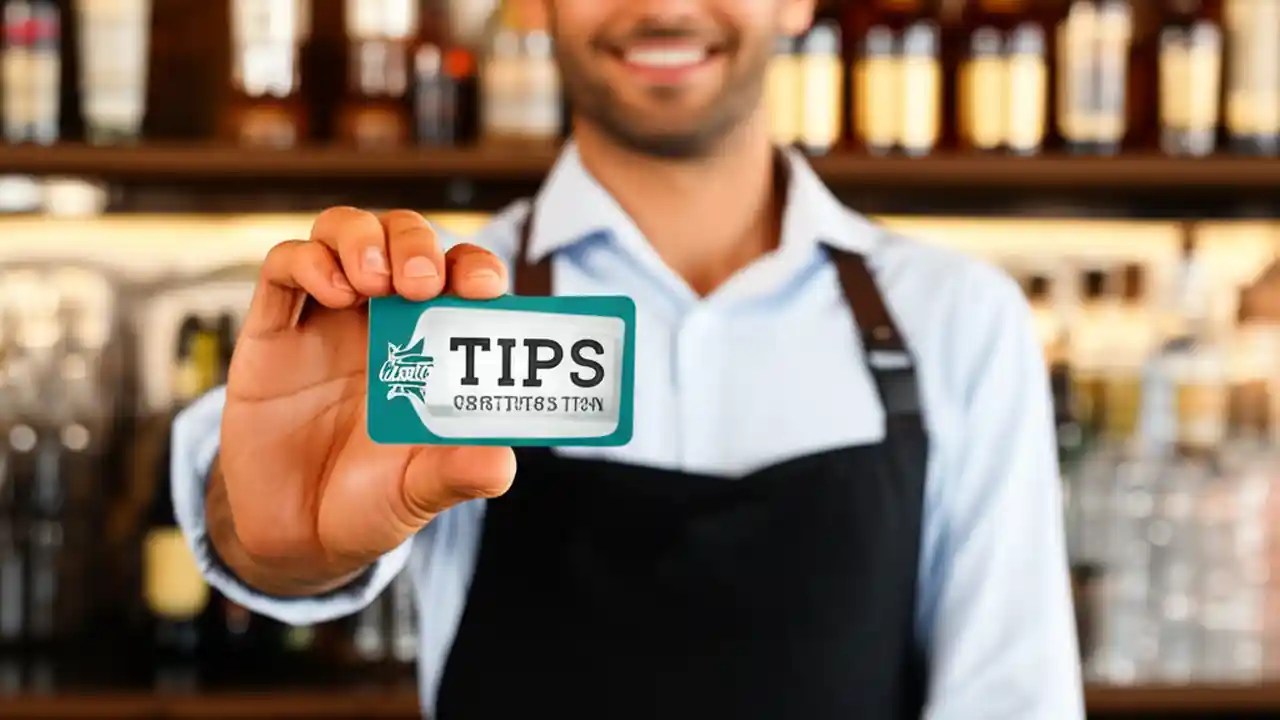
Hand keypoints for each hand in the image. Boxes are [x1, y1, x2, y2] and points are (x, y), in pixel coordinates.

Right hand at [212, 208, 515, 596]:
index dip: (475, 267)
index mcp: (430, 346)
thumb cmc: (369, 503)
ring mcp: (325, 319)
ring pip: (343, 232)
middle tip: (421, 282)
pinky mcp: (271, 332)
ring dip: (364, 238)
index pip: (460, 277)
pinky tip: (332, 293)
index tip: (484, 288)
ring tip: (375, 282)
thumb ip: (457, 474)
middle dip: (417, 242)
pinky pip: (283, 267)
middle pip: (403, 237)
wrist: (294, 537)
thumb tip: (501, 463)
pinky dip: (309, 262)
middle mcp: (381, 321)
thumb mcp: (419, 492)